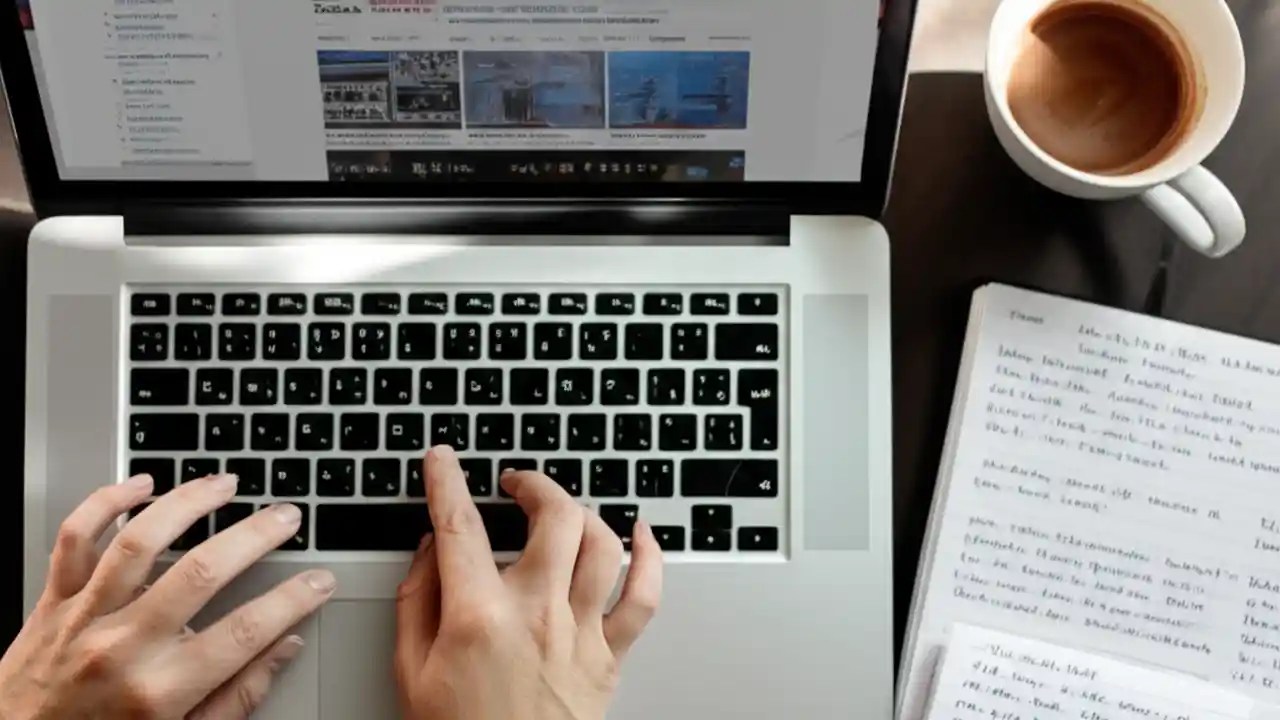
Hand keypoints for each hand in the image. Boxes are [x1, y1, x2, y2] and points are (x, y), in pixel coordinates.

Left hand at [0, 472, 336, 719]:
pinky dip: (106, 503)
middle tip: (286, 517)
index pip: (246, 631)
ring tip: (225, 485)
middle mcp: (123, 647)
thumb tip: (282, 650)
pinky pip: (76, 539)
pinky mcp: (52, 602)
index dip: (294, 599)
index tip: (319, 581)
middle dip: (256, 535)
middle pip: (203, 572)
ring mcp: (84, 619)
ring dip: (189, 503)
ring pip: (140, 541)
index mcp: (161, 691)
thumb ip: (238, 697)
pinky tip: (141, 485)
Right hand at [396, 446, 663, 719]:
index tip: (442, 461)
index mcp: (479, 618)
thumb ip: (416, 603)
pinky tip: (640, 535)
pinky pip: (645, 596)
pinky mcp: (610, 655)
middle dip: (534, 483)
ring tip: (562, 507)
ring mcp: (580, 633)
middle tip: (515, 482)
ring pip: (601, 543)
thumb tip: (429, 551)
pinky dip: (649, 557)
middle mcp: (537, 615)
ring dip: (583, 511)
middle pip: (554, 517)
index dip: (447, 482)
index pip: (460, 526)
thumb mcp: (412, 674)